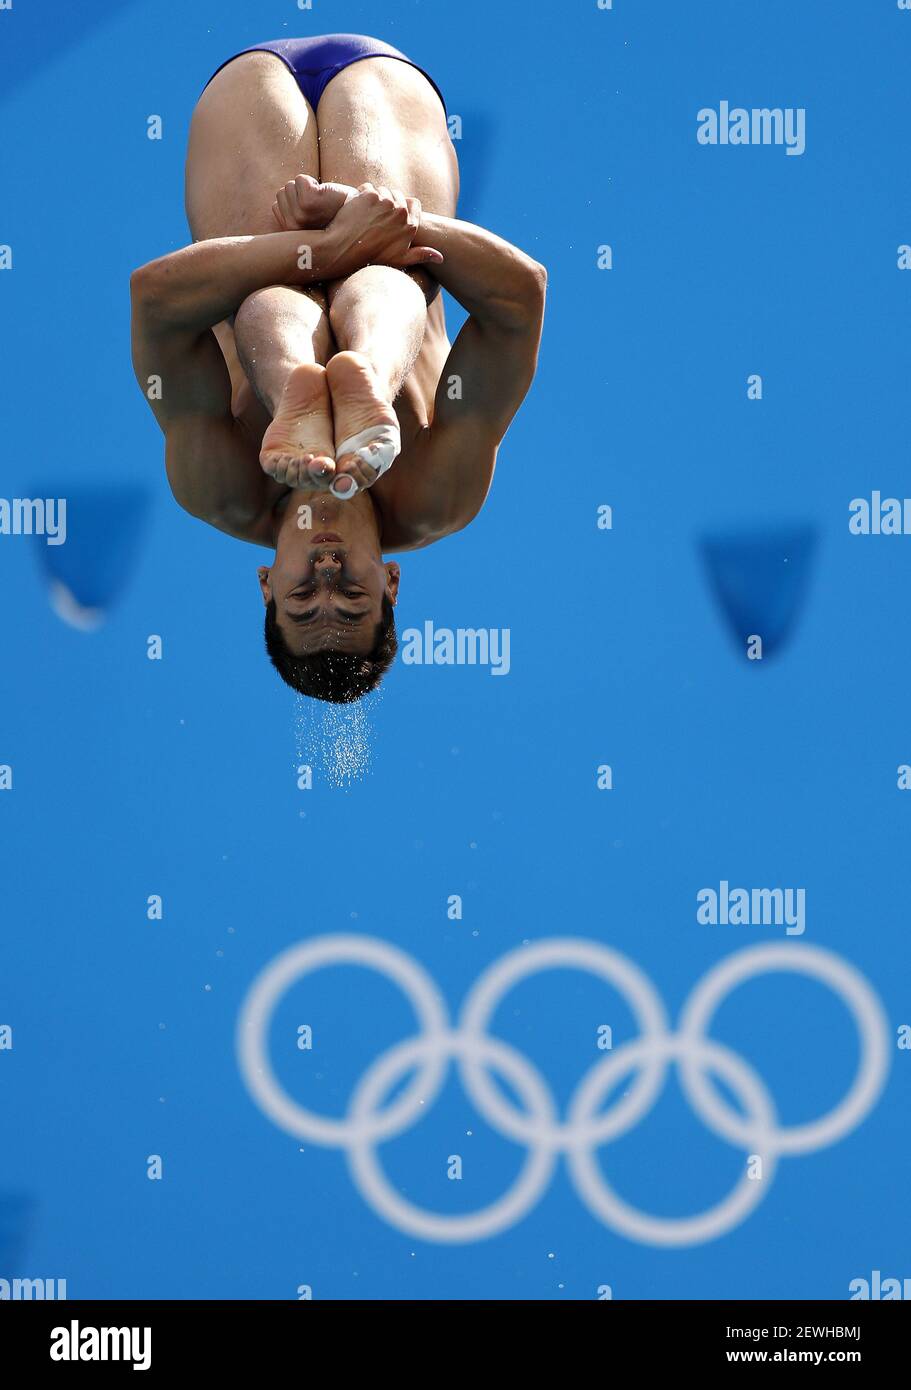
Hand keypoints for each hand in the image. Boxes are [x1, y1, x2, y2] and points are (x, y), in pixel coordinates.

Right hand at [272, 175, 350, 230]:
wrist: (359, 213)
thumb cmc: (336, 217)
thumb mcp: (307, 221)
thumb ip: (290, 216)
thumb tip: (273, 206)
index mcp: (290, 234)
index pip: (275, 205)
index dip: (294, 201)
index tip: (312, 211)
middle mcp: (293, 227)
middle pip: (281, 193)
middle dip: (299, 193)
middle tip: (319, 205)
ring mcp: (300, 215)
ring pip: (289, 186)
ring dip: (305, 188)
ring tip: (322, 201)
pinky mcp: (309, 202)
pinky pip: (300, 180)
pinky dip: (312, 181)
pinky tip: (325, 194)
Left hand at [322, 183, 442, 272]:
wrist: (344, 250)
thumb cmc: (372, 258)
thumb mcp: (400, 260)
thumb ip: (421, 255)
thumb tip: (441, 257)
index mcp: (410, 225)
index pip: (414, 204)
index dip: (404, 206)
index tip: (392, 214)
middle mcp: (401, 211)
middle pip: (398, 195)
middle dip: (388, 202)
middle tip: (375, 216)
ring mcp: (385, 201)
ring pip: (382, 190)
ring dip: (375, 198)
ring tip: (365, 214)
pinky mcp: (369, 194)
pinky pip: (367, 187)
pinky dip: (361, 194)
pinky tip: (357, 208)